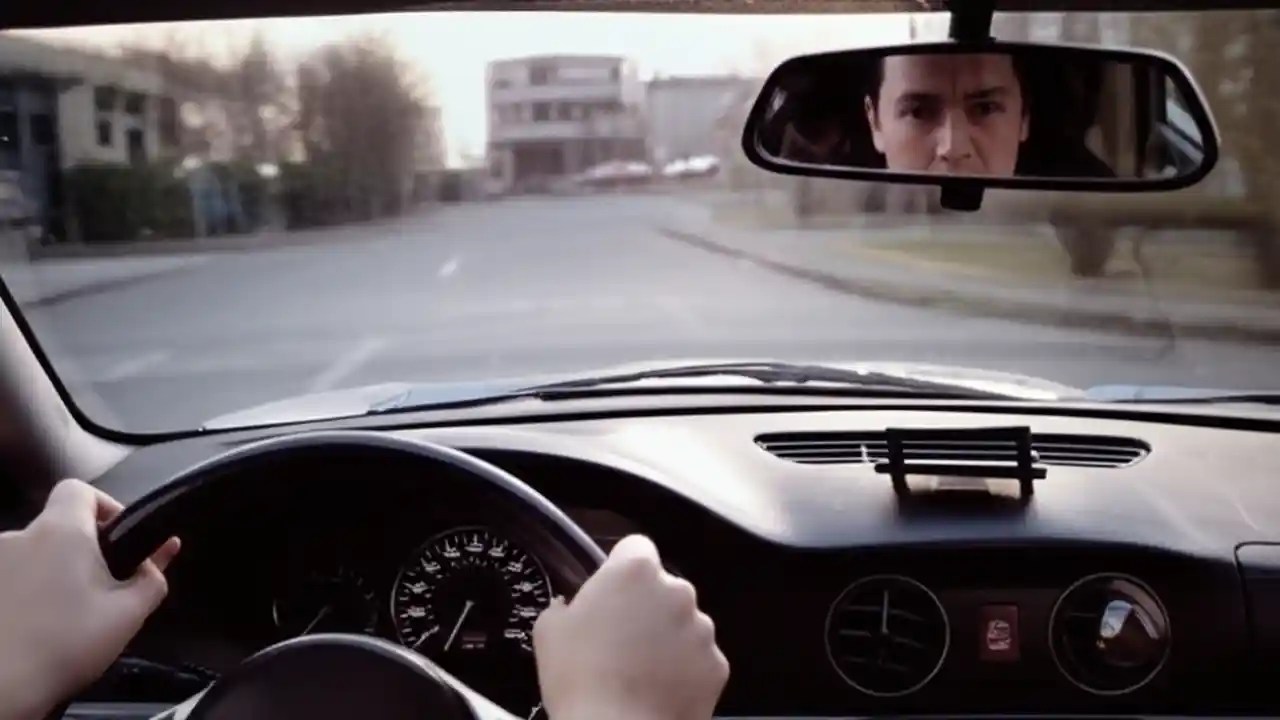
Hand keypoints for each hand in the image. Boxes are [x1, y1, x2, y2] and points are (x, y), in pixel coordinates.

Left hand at [0, 479, 179, 719]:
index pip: (78, 489)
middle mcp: (19, 537)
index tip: (117, 536)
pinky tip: (37, 623)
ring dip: (50, 572)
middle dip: (80, 550)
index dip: (103, 505)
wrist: (2, 687)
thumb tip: (164, 550)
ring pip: (32, 555)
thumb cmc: (68, 644)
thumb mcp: (129, 612)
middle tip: (100, 586)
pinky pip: (11, 577)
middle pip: (57, 526)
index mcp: (61, 532)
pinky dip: (25, 591)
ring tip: (66, 612)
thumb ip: (153, 575)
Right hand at [532, 535, 727, 719]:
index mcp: (635, 571)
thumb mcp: (550, 631)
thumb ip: (567, 605)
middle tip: (622, 639)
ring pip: (684, 623)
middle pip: (663, 587)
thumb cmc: (578, 676)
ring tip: (641, 671)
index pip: (635, 547)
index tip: (610, 594)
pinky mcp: (718, 665)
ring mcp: (703, 629)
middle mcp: (678, 590)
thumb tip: (573, 607)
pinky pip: (699, 659)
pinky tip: (660, 690)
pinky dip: (685, 670)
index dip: (621, 568)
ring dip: (668, 638)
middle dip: (648, 606)